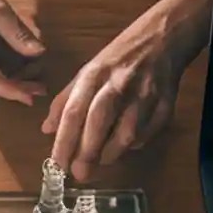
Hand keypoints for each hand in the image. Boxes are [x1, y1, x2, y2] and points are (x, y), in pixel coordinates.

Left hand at [41, 20, 186, 181]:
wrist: (161, 38)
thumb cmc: (118, 59)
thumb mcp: (87, 72)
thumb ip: (66, 100)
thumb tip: (47, 129)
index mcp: (93, 75)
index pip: (73, 112)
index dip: (64, 142)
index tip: (58, 165)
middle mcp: (117, 84)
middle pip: (99, 123)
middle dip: (87, 153)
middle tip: (79, 174)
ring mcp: (144, 94)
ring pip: (127, 133)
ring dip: (111, 153)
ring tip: (101, 162)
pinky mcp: (165, 103)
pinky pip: (149, 132)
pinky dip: (136, 144)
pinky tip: (126, 146)